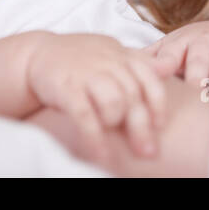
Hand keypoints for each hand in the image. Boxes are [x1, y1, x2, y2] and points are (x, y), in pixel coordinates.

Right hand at [26, 33, 174, 158]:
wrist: (38, 54)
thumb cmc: (81, 58)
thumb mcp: (113, 53)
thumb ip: (140, 62)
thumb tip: (170, 68)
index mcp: (123, 55)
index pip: (150, 78)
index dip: (158, 103)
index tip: (160, 125)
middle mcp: (109, 63)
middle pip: (134, 96)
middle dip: (142, 127)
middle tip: (148, 152)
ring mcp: (88, 75)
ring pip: (114, 103)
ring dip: (117, 123)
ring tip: (113, 136)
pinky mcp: (67, 89)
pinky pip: (85, 117)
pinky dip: (95, 138)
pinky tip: (101, 156)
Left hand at [144, 19, 208, 105]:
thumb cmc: (189, 49)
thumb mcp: (169, 49)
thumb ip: (149, 59)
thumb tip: (118, 66)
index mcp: (182, 43)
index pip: (172, 52)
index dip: (167, 61)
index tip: (162, 72)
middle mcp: (206, 42)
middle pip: (202, 55)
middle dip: (200, 70)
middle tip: (197, 88)